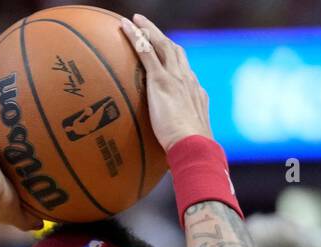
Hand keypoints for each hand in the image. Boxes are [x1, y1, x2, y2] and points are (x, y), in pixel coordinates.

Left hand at [121, 14, 213, 151]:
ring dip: (148, 30)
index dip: (175, 58)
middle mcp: (187, 79)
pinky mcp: (161, 80)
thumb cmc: (191, 150)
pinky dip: (136, 37)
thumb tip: (172, 147)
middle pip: (174, 50)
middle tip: (147, 27)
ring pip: (161, 45)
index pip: (184, 69)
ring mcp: (175, 77)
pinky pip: (146, 52)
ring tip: (135, 21)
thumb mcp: (187, 139)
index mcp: (195, 92)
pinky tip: (125, 27)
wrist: (194, 146)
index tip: (166, 52)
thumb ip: (180, 135)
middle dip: (161, 37)